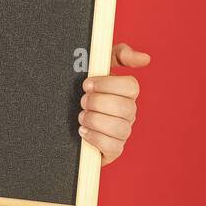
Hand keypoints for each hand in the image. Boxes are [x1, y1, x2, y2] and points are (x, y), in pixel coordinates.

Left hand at [79, 42, 150, 164]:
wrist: (60, 117)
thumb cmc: (82, 90)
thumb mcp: (95, 66)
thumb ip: (119, 55)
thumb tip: (144, 58)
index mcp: (126, 92)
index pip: (131, 86)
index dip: (108, 84)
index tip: (86, 84)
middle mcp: (128, 112)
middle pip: (125, 108)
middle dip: (97, 103)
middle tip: (81, 101)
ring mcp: (123, 132)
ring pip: (120, 128)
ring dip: (95, 120)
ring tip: (81, 117)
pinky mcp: (113, 150)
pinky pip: (113, 147)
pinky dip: (95, 138)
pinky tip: (83, 131)